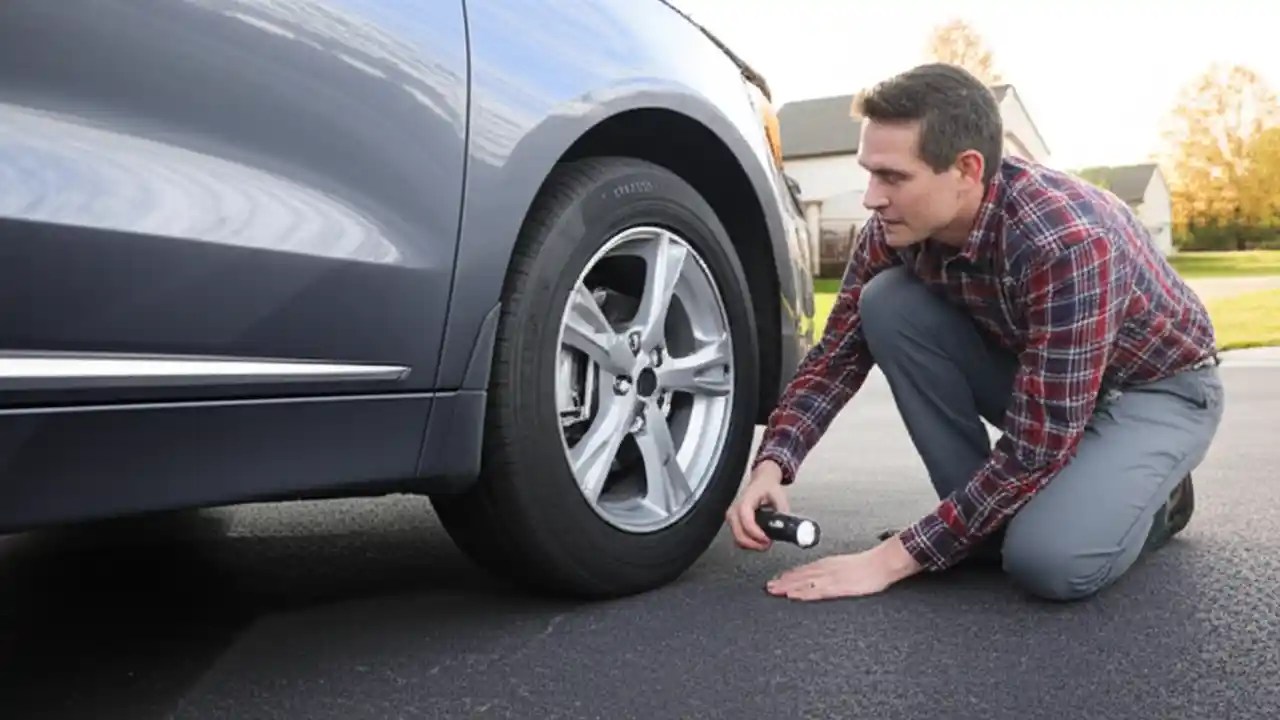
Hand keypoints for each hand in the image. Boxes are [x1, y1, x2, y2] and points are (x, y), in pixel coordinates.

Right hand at [725, 461, 789, 550]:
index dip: (755, 533)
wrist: (761, 482)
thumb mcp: (779, 496)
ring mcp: (733, 517)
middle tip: (768, 544)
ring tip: (765, 543)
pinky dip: (748, 544)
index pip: (746, 519)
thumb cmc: (768, 488)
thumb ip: (783, 512)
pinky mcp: (734, 523)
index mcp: (746, 500)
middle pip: (739, 533)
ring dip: (751, 545)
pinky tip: (758, 541)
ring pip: (737, 538)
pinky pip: (738, 538)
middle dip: (754, 543)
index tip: (767, 539)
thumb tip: (787, 527)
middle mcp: (735, 509)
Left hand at [765, 534, 922, 600]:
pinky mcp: (839, 587)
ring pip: (804, 582)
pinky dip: (804, 593)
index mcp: (828, 564)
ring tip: (774, 590)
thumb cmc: (869, 565)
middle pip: (800, 576)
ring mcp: (832, 578)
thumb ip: (834, 570)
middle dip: (783, 581)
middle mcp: (826, 569)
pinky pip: (817, 591)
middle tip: (768, 587)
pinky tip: (794, 596)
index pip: (804, 570)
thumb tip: (824, 577)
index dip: (788, 575)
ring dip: (787, 586)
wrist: (883, 563)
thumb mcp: (847, 566)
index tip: (776, 579)